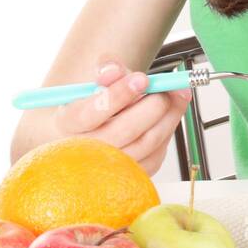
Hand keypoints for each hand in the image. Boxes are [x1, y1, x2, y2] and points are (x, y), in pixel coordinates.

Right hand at [52, 55, 192, 176]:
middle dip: (154, 104)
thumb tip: (114, 71)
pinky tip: (168, 117)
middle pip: (125, 130)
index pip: (91, 113)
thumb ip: (106, 71)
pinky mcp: (128, 176)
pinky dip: (167, 132)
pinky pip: (156, 155)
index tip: (142, 78)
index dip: (119, 95)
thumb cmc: (90, 107)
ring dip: (169, 116)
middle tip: (169, 86)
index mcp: (69, 123)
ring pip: (146, 143)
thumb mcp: (92, 84)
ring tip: (178, 95)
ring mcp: (106, 168)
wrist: (84, 138)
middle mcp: (84, 150)